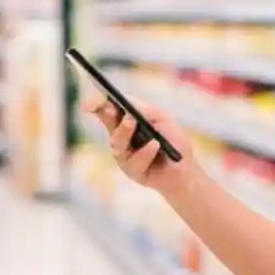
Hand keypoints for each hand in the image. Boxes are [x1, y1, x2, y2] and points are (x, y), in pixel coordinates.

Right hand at [83, 94, 197, 197]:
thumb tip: (127, 105)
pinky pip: (134, 162)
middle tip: (112, 106)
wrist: (185, 169)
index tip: (89, 102)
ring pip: (117, 144)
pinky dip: (145, 152)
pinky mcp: (133, 172)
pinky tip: (155, 145)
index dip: (96, 105)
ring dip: (124, 131)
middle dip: (108, 114)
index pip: (107, 110)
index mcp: (126, 122)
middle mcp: (121, 138)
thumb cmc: (174, 141)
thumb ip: (145, 110)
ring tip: (132, 120)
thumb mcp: (162, 119)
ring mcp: (125, 156)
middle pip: (109, 124)